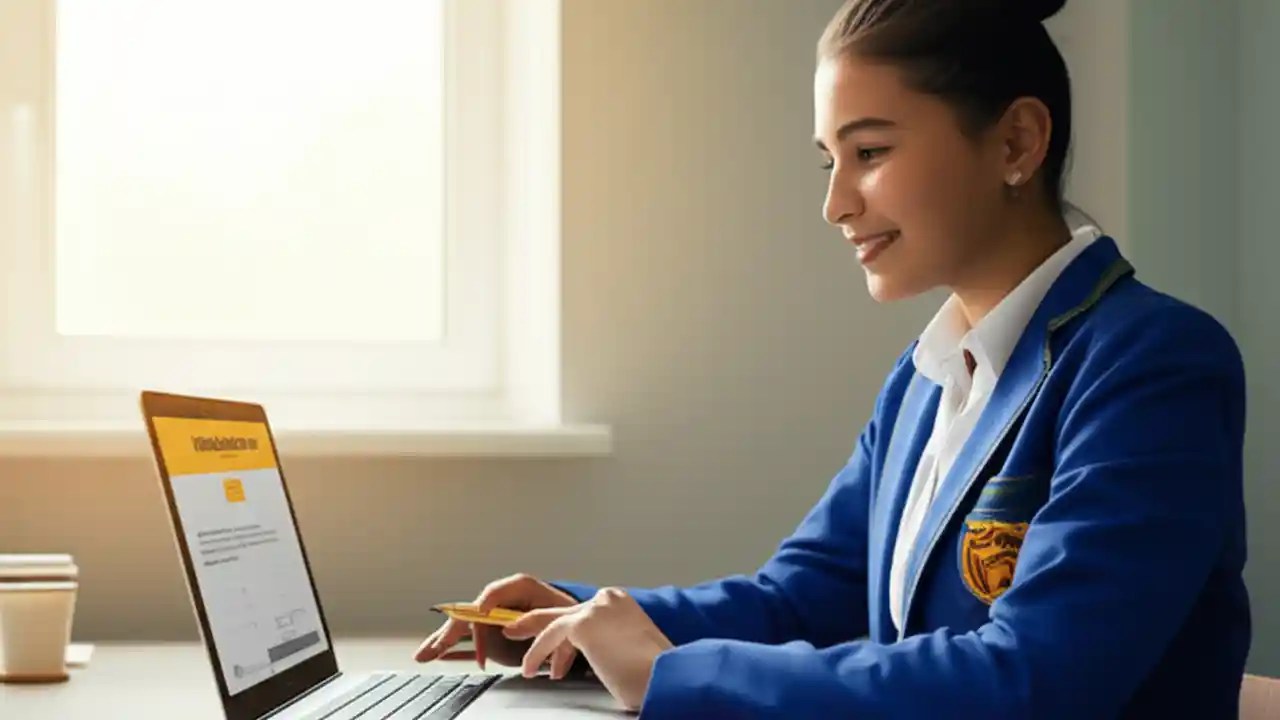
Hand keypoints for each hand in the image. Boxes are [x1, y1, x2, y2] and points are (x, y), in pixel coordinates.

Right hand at [413, 573, 576, 669]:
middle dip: (454, 629)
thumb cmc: (564, 613)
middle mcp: (500, 598)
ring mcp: (493, 614)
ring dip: (444, 640)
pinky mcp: (490, 630)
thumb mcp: (557, 613)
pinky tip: (433, 654)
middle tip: (439, 644)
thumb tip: (507, 628)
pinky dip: (451, 646)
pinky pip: (467, 638)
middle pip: (472, 612)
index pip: (493, 595)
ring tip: (424, 654)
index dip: (483, 608)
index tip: (477, 618)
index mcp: (518, 586)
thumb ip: (536, 619)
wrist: (569, 620)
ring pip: (464, 626)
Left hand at [505, 587, 672, 712]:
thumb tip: (594, 653)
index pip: (583, 615)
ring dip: (535, 645)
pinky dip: (536, 652)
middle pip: (564, 612)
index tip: (553, 655)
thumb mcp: (629, 648)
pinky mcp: (584, 623)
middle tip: (515, 630)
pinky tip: (530, 667)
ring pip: (553, 622)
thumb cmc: (653, 673)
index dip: (565, 638)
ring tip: (526, 665)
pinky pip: (549, 636)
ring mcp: (595, 608)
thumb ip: (608, 641)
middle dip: (537, 624)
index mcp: (621, 604)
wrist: (664, 676)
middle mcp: (608, 599)